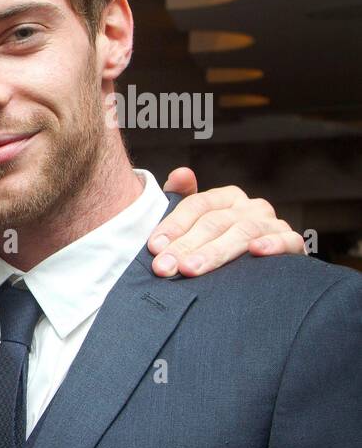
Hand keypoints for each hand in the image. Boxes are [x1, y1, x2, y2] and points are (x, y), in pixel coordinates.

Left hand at [152, 167, 304, 276]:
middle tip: (165, 267)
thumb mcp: (195, 225)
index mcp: (224, 198)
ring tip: (190, 269)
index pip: (197, 205)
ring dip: (215, 251)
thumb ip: (181, 200)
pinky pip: (287, 240)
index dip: (174, 225)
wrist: (257, 274)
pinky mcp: (293, 243)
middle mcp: (249, 207)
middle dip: (186, 246)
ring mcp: (272, 223)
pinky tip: (255, 252)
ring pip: (244, 232)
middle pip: (215, 222)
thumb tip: (180, 173)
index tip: (154, 247)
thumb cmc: (216, 247)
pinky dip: (273, 244)